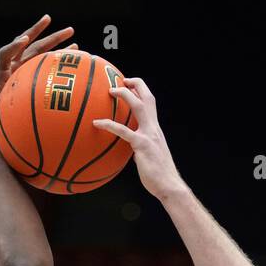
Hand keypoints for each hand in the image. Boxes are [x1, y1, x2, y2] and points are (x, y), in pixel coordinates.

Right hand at [0, 13, 75, 138]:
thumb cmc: (19, 130)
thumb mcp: (43, 121)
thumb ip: (57, 116)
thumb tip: (82, 123)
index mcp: (32, 79)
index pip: (48, 62)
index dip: (61, 53)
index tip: (78, 48)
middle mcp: (21, 71)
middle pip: (39, 48)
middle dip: (55, 38)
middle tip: (71, 30)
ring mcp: (9, 70)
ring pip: (22, 44)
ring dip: (35, 31)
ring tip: (48, 20)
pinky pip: (4, 55)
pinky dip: (13, 46)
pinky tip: (25, 40)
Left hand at [92, 78, 185, 200]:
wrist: (169, 186)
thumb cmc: (158, 176)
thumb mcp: (150, 156)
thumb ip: (140, 147)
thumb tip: (128, 148)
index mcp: (155, 129)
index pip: (150, 103)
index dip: (140, 90)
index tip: (129, 83)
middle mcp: (154, 128)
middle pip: (148, 97)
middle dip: (135, 83)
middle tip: (120, 79)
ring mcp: (149, 135)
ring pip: (138, 106)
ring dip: (124, 94)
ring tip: (110, 91)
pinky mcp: (142, 145)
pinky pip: (123, 131)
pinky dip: (109, 124)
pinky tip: (96, 123)